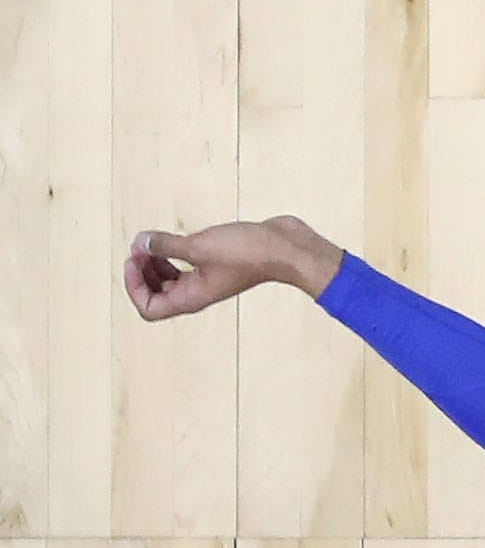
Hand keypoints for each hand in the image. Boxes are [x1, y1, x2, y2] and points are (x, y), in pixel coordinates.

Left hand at [124, 216, 340, 320]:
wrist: (286, 248)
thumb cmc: (248, 253)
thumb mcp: (198, 247)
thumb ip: (165, 245)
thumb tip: (140, 243)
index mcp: (192, 298)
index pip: (150, 308)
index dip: (134, 286)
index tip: (134, 259)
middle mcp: (197, 293)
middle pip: (156, 294)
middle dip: (141, 272)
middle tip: (140, 247)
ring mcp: (208, 280)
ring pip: (168, 280)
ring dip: (155, 263)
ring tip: (152, 241)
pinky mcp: (217, 265)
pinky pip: (184, 267)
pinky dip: (172, 256)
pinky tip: (174, 239)